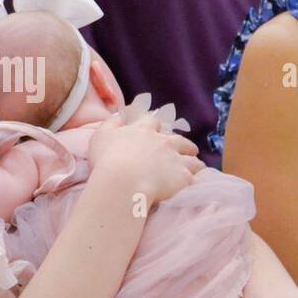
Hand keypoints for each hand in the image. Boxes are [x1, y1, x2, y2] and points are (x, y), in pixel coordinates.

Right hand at [88, 115, 204, 204]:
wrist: (122, 182)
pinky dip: (195, 177)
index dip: (154, 125)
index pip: (152, 121)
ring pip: (191, 157)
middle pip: (178, 139)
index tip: (155, 129)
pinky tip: (196, 181)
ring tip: (196, 165)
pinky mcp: (183, 177)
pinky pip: (194, 176)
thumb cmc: (107, 159)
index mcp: (143, 130)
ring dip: (193, 160)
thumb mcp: (101, 136)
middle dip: (182, 144)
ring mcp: (175, 159)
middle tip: (185, 148)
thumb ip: (111, 123)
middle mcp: (163, 142)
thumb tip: (118, 115)